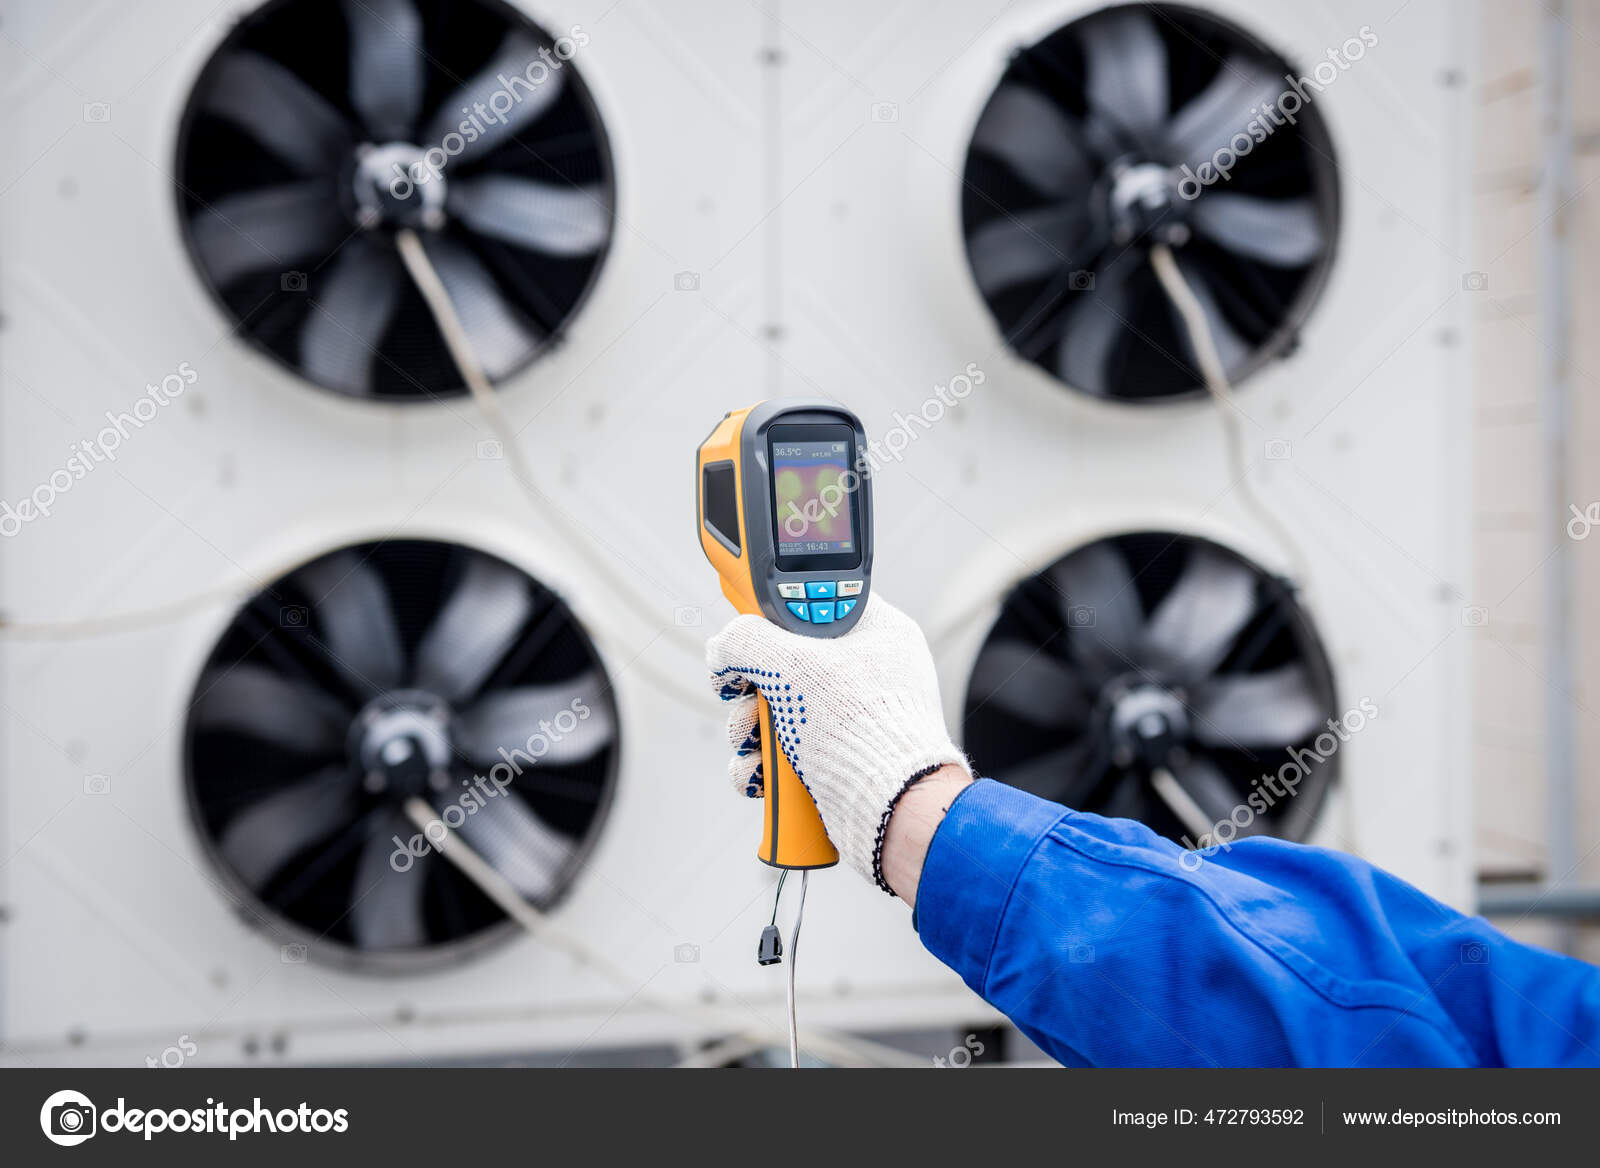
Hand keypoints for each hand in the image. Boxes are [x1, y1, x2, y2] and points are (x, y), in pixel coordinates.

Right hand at [706, 596, 971, 891]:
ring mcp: (851, 719)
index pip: (812, 602)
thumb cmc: (862, 730)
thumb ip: (748, 641)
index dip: (771, 614)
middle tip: (744, 696)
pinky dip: (763, 764)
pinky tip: (759, 773)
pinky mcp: (836, 759)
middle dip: (751, 688)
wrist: (894, 811)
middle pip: (783, 662)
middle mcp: (865, 672)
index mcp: (873, 631)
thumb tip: (722, 646)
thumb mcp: (793, 666)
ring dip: (749, 731)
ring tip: (752, 744)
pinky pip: (784, 751)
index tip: (742, 627)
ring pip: (777, 711)